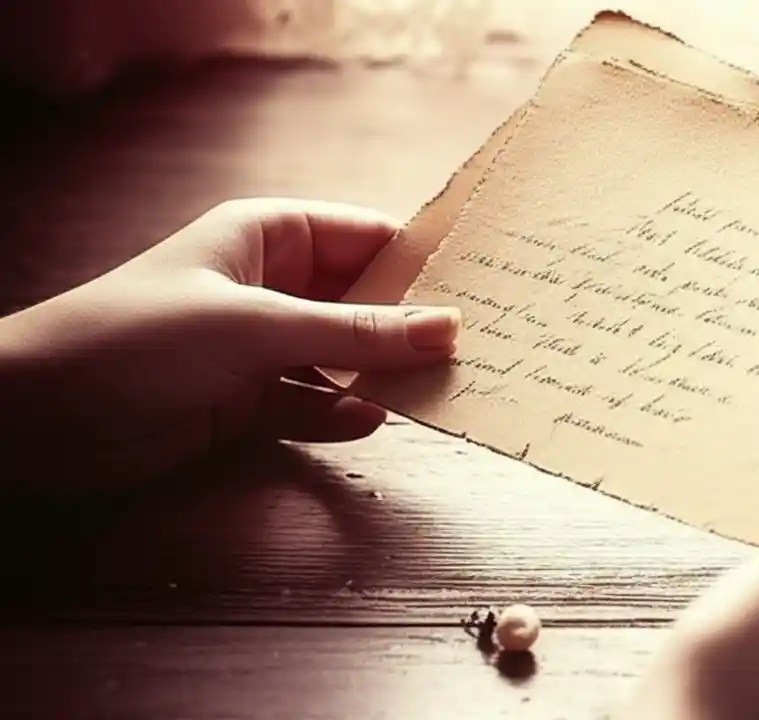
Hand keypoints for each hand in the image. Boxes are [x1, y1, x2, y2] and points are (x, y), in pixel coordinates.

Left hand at [0, 198, 458, 492]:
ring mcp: (258, 348)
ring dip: (381, 377)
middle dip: (410, 326)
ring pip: (342, 359)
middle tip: (474, 350)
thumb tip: (448, 326)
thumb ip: (358, 332)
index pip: (366, 236)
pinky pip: (312, 405)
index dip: (422, 259)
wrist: (41, 417)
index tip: (484, 286)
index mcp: (269, 236)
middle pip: (362, 301)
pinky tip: (372, 422)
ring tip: (439, 391)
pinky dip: (340, 416)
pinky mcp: (244, 403)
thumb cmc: (140, 339)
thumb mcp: (260, 327)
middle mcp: (270, 287)